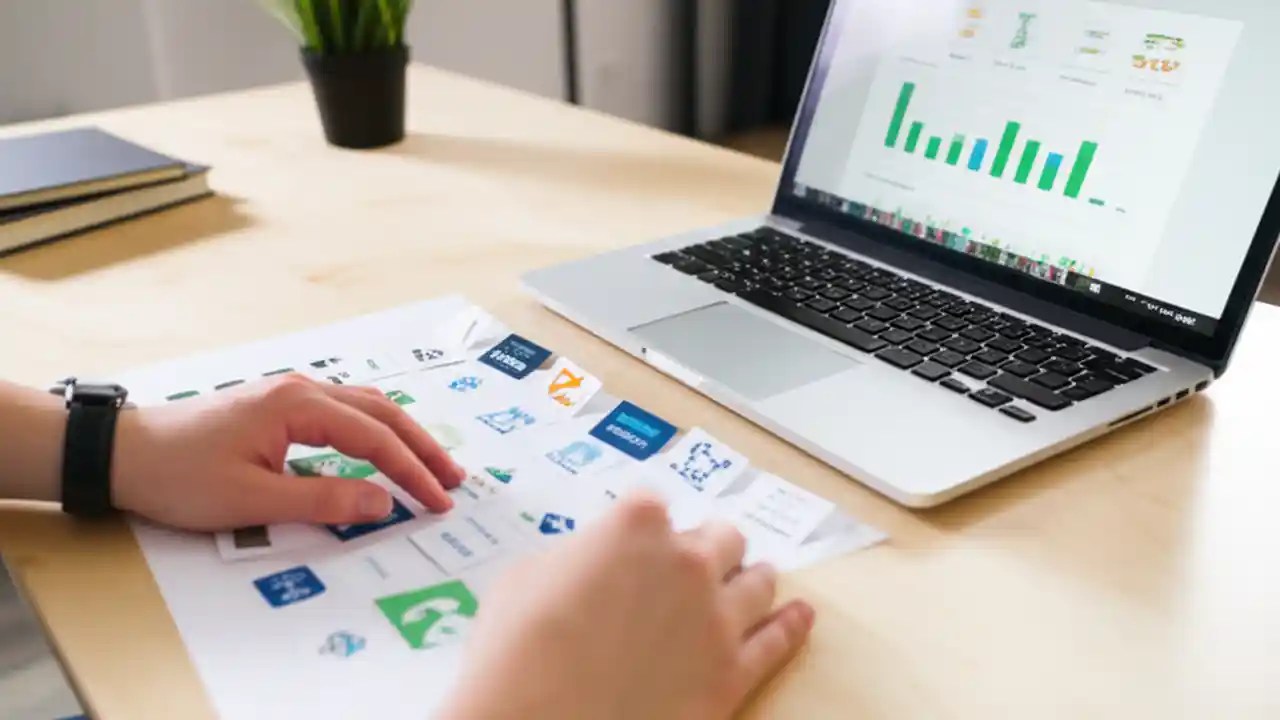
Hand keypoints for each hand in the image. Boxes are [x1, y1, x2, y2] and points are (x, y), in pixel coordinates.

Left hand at [112, 374, 465, 530]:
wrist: (122, 452)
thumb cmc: (179, 474)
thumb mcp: (252, 499)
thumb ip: (323, 500)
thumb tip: (381, 502)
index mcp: (298, 406)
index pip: (374, 438)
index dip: (412, 471)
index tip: (439, 501)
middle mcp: (301, 390)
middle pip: (381, 413)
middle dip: (422, 448)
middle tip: (454, 480)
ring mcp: (290, 394)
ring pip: (365, 408)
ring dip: (402, 436)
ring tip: (432, 465)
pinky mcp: (279, 407)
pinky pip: (344, 413)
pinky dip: (375, 431)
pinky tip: (384, 449)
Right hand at [443, 495, 814, 719]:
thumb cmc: (514, 647)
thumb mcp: (525, 577)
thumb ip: (574, 557)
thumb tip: (589, 567)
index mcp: (637, 523)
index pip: (652, 504)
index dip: (640, 524)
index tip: (633, 540)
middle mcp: (689, 560)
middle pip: (720, 536)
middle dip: (705, 546)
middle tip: (692, 562)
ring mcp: (718, 617)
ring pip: (758, 581)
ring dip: (750, 578)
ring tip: (753, 579)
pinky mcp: (733, 673)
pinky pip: (777, 640)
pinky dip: (791, 625)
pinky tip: (800, 615)